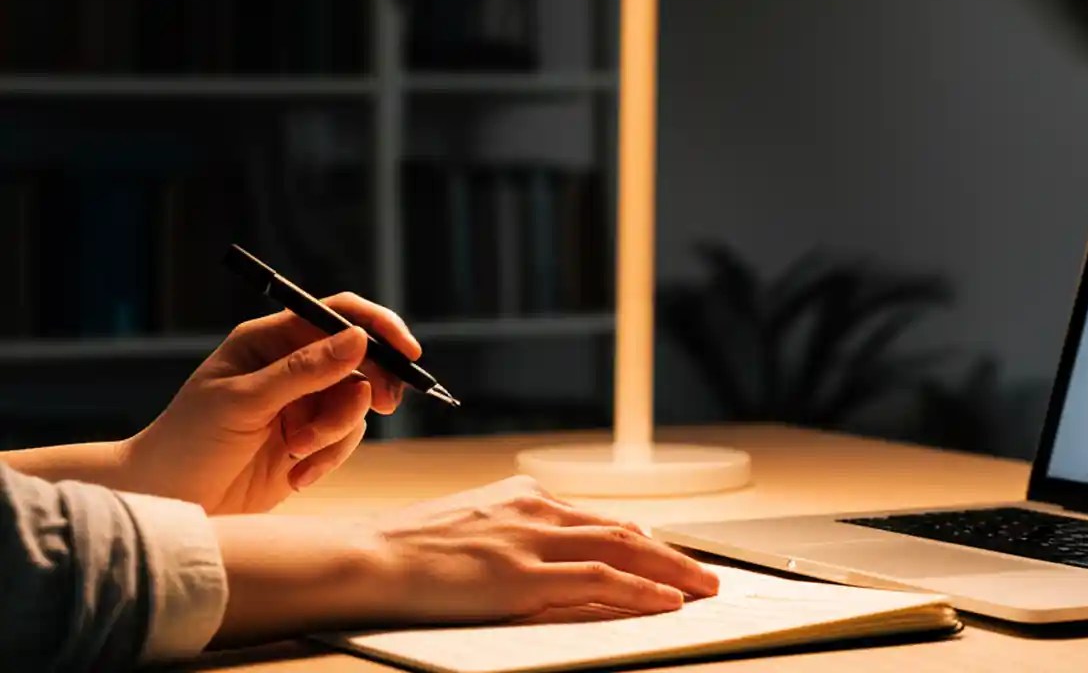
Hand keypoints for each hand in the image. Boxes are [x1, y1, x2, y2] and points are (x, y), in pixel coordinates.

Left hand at [122, 292, 421, 514]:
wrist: (168, 502)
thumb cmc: (190, 442)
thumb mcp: (245, 401)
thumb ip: (305, 371)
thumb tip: (359, 339)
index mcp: (269, 341)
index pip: (335, 314)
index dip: (377, 326)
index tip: (406, 351)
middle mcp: (291, 366)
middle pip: (359, 359)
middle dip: (372, 385)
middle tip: (386, 406)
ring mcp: (302, 404)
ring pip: (356, 404)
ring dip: (335, 433)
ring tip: (298, 453)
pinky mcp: (309, 440)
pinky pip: (345, 440)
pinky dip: (327, 459)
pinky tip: (295, 476)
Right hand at [211, 477, 719, 645]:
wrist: (371, 556)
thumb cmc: (411, 548)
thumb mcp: (471, 523)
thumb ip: (513, 530)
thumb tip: (549, 550)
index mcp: (523, 495)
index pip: (598, 520)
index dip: (642, 542)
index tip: (669, 557)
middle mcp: (535, 510)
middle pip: (622, 531)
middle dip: (672, 555)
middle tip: (707, 575)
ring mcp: (532, 541)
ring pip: (622, 550)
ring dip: (672, 571)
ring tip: (704, 589)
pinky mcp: (523, 575)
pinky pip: (598, 580)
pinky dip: (639, 589)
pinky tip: (665, 601)